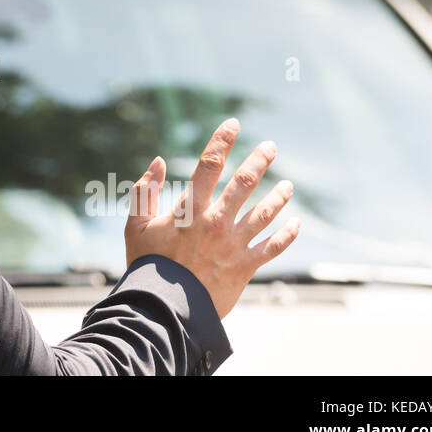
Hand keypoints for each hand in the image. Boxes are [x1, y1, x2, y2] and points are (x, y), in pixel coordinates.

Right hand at [123, 118, 299, 318]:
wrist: (164, 307)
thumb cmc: (147, 265)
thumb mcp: (135, 225)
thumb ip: (145, 191)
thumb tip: (158, 162)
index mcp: (190, 208)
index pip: (209, 164)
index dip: (222, 140)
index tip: (233, 124)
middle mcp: (217, 221)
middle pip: (244, 182)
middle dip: (260, 160)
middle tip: (271, 147)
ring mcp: (234, 243)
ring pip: (265, 213)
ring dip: (279, 197)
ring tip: (289, 186)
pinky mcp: (245, 266)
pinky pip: (273, 247)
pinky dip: (287, 234)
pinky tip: (296, 224)